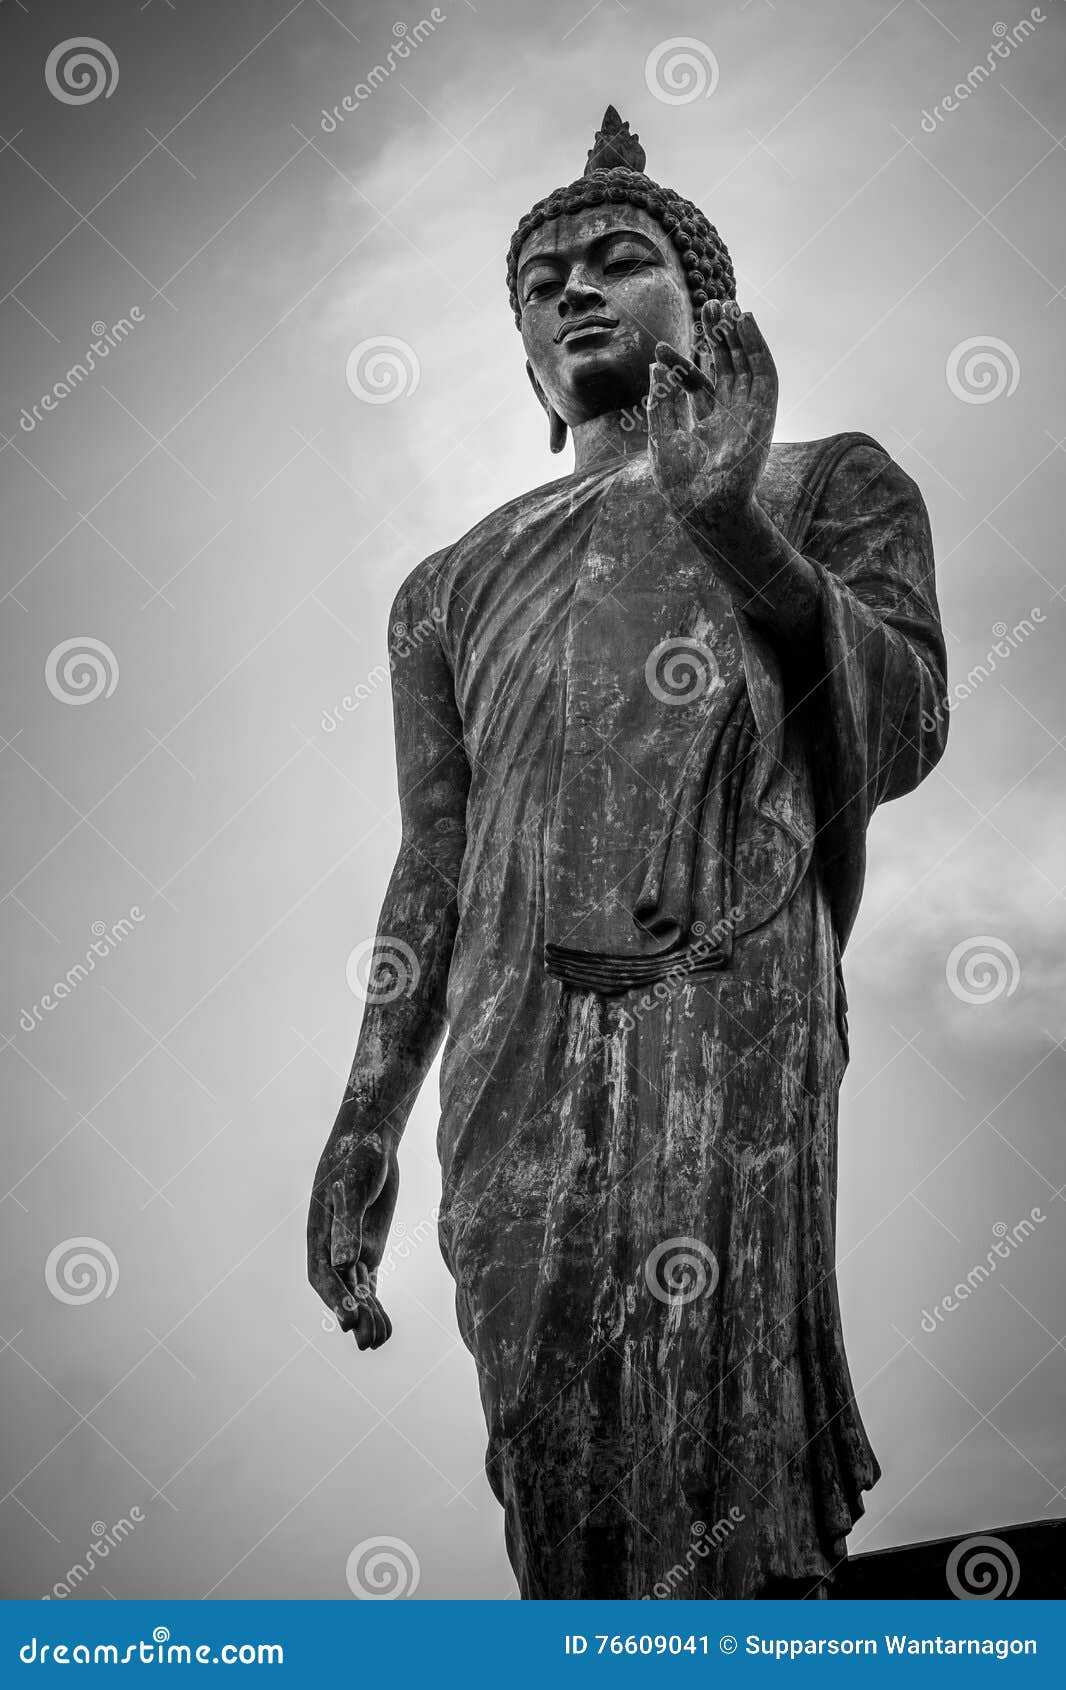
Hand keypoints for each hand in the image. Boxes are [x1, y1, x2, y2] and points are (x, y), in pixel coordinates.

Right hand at [307, 1116, 398, 1350]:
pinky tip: (386, 1328)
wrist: (372, 1140)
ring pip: (354, 1293)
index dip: (333, 1299)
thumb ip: (349, 1225)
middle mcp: (331, 1248)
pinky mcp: (367, 1250)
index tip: (348, 1319)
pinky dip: (375, 1306)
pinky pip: (369, 1286)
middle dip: (351, 1316)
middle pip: (338, 1290)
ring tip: (378, 1341)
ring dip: (365, 1317)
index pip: (322, 1275)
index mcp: (318, 1235)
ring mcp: (350, 1250)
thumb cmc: (357, 1157)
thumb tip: (344, 1261)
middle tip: (366, 1341)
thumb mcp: (353, 1189)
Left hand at [648, 300, 777, 535]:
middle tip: (707, 305)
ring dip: (738, 334)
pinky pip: (764, 371)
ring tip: (726, 304)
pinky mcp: (764, 412)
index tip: (658, 349)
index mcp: (707, 424)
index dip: (680, 365)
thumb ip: (661, 401)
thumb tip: (655, 368)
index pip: (696, 384)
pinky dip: (756, 344)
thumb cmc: (680, 482)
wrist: (704, 505)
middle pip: (726, 367)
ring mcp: (749, 413)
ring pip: (745, 364)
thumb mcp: (662, 435)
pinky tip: (746, 320)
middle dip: (717, 337)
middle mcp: (730, 416)